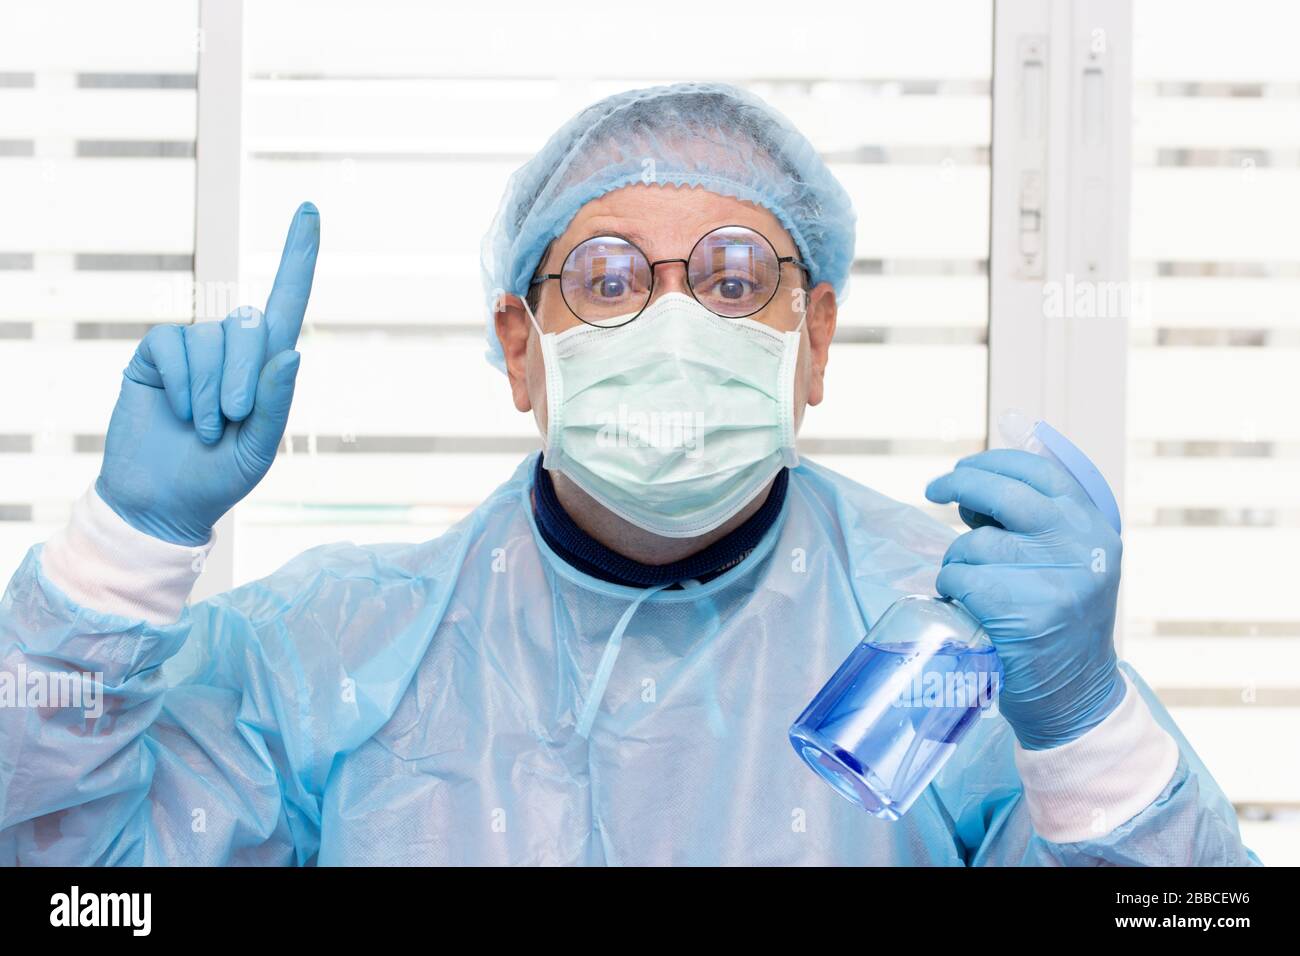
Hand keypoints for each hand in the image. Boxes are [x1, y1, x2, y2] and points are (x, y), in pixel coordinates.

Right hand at [96, 202, 319, 545]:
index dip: (298, 256)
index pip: (287, 301)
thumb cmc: (219, 477)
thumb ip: (277, 401)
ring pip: (212, 338)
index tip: (310, 210)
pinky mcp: (156, 354)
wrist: (162, 501)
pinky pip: (173, 344)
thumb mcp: (259, 447)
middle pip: (250, 325)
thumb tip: (291, 352)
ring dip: (211, 390)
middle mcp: (232, 348)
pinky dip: (183, 383)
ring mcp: (193, 349)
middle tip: (232, 419)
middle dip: (244, 376)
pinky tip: (180, 413)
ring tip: (205, 428)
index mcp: (267, 366)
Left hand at [924, 449, 1125, 749]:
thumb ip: (1037, 523)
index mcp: (1094, 527)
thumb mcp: (1068, 562)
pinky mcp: (1023, 613)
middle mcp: (1081, 548)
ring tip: (969, 582)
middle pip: (1005, 494)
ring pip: (974, 544)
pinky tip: (966, 605)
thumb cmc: (1058, 623)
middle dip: (961, 484)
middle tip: (934, 490)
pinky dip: (950, 588)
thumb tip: (972, 485)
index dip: (994, 463)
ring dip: (956, 560)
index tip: (964, 469)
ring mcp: (1054, 580)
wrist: (1075, 697)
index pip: (1041, 472)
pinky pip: (961, 579)